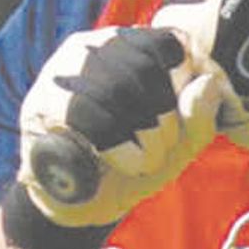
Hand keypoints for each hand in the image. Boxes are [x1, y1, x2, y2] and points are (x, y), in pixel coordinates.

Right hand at [4, 26, 222, 248]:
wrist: (77, 205)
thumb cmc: (128, 163)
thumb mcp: (175, 144)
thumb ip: (200, 117)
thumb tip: (207, 83)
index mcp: (123, 44)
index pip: (168, 42)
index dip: (185, 84)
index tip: (182, 122)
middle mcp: (87, 46)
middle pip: (144, 67)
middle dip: (165, 117)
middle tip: (161, 149)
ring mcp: (59, 73)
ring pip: (116, 89)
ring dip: (146, 136)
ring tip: (145, 160)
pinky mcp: (41, 106)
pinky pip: (92, 119)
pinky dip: (122, 150)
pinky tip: (124, 165)